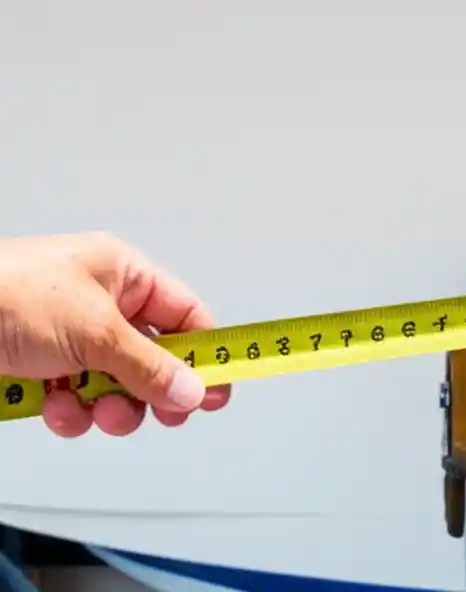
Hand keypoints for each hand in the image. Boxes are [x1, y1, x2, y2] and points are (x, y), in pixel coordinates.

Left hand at [0, 231, 229, 436]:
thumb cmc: (3, 295)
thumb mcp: (94, 330)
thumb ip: (150, 366)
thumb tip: (193, 390)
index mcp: (121, 274)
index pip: (185, 313)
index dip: (207, 351)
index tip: (222, 386)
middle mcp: (98, 304)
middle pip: (154, 358)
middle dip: (155, 390)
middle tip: (169, 412)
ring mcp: (67, 338)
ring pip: (117, 386)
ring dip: (110, 407)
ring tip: (97, 409)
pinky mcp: (39, 369)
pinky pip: (77, 401)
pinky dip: (70, 412)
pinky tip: (55, 406)